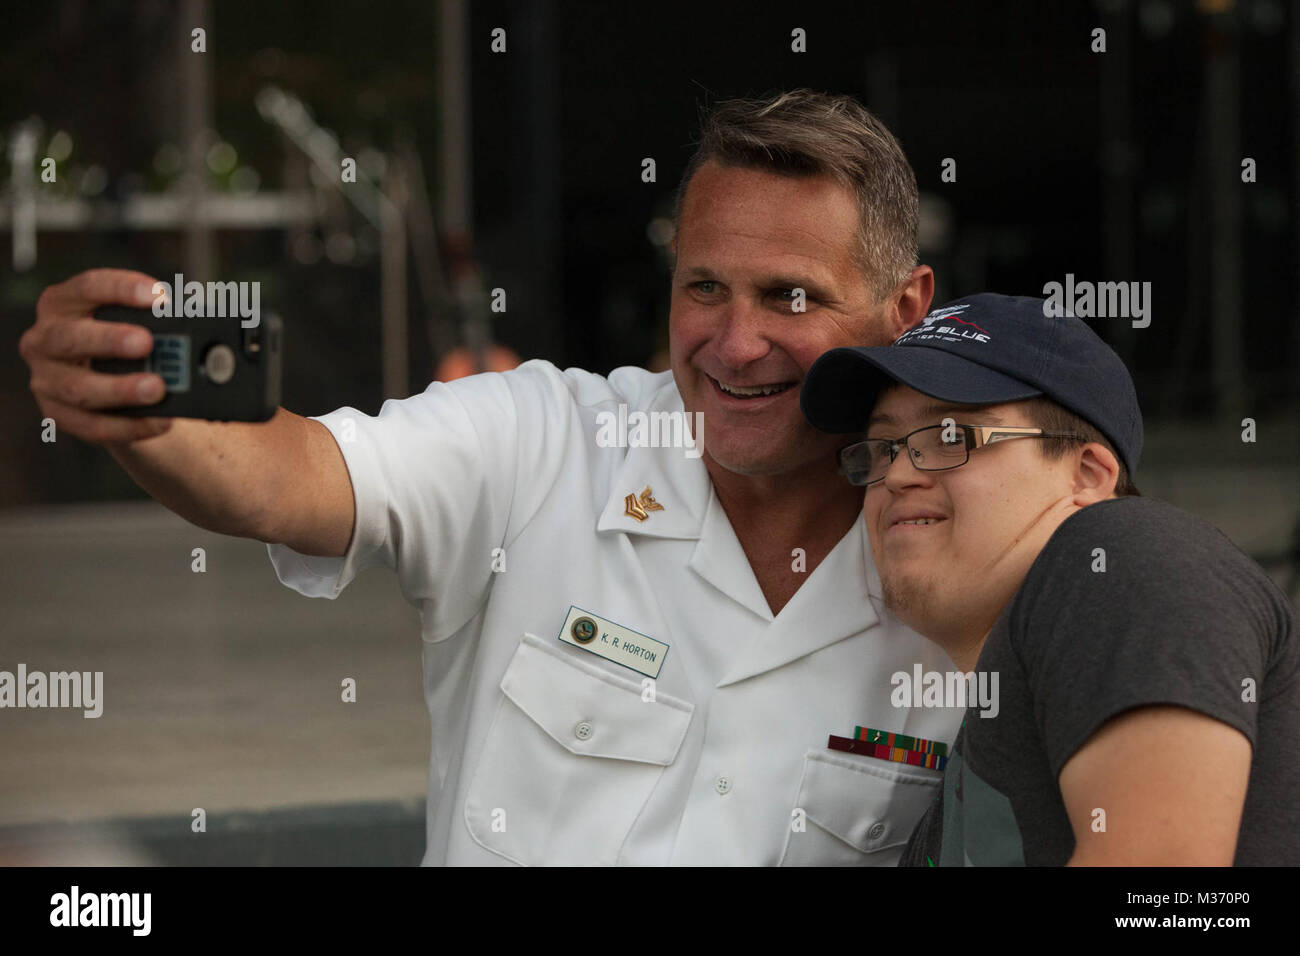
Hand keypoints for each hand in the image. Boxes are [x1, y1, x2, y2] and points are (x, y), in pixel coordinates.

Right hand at [19, 268, 174, 443]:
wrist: (110, 391)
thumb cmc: (125, 347)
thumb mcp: (133, 325)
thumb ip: (156, 325)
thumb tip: (200, 335)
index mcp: (62, 304)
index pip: (86, 288)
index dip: (121, 289)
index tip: (158, 296)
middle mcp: (44, 339)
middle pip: (71, 337)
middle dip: (110, 339)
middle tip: (147, 343)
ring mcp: (47, 380)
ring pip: (79, 388)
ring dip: (121, 389)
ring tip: (157, 388)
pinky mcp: (59, 415)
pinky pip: (93, 426)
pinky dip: (130, 425)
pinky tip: (160, 421)